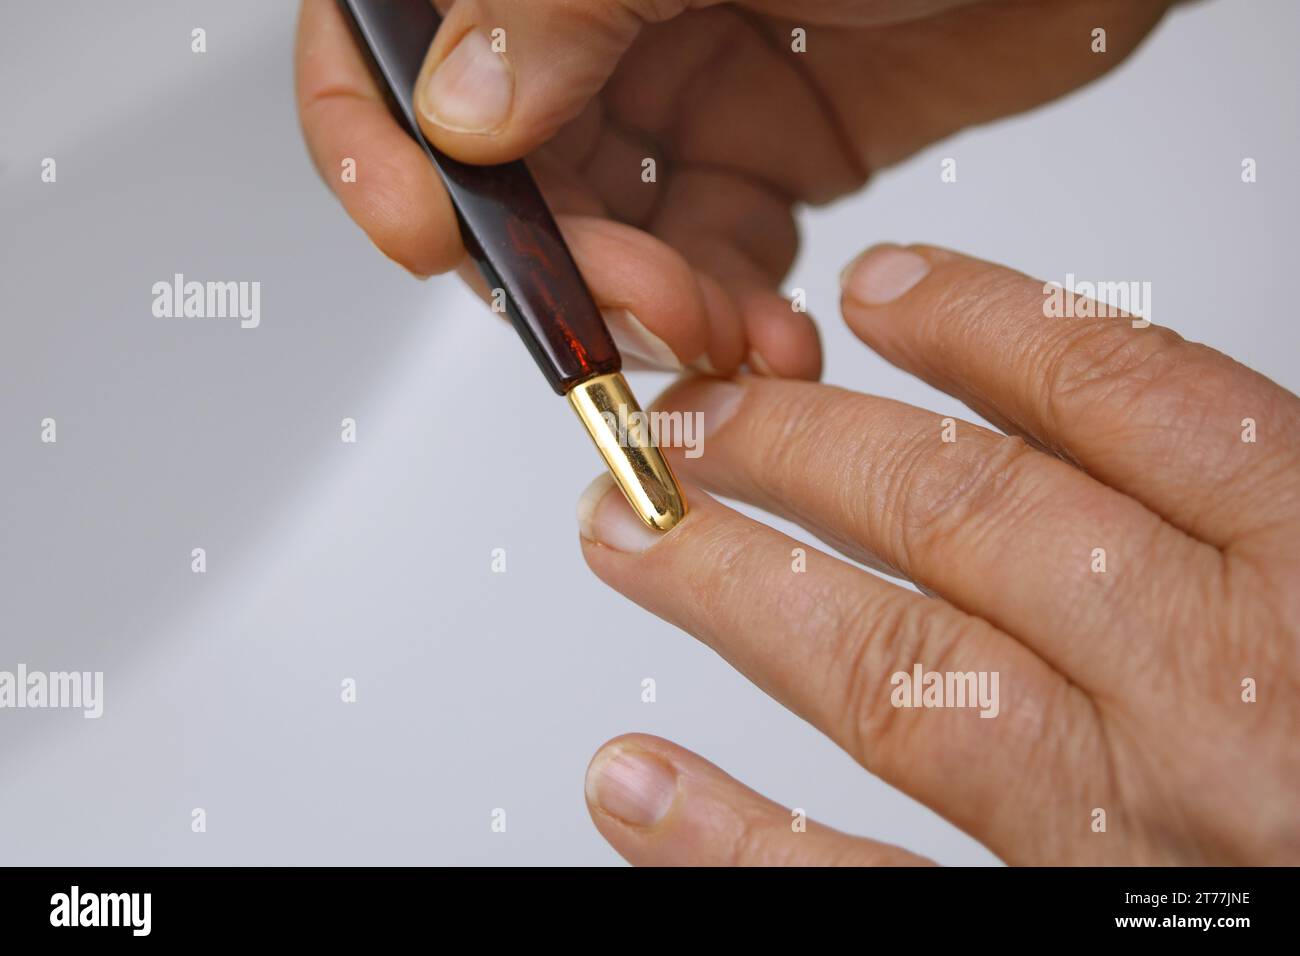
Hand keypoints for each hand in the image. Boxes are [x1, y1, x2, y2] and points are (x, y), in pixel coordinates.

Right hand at [295, 0, 1171, 377]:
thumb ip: (559, 0)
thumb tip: (450, 110)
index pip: (385, 31)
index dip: (373, 139)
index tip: (419, 235)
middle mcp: (595, 10)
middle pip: (505, 167)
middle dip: (563, 262)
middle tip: (634, 307)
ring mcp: (680, 77)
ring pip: (610, 232)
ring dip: (653, 308)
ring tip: (723, 336)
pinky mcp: (768, 143)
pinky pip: (713, 255)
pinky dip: (731, 314)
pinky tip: (770, 339)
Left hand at [576, 243, 1299, 864]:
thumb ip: (1259, 500)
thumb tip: (1103, 415)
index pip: (1125, 400)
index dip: (983, 326)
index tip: (880, 290)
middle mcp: (1224, 702)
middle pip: (967, 522)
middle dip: (799, 447)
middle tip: (690, 415)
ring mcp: (1131, 835)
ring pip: (893, 679)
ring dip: (733, 592)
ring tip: (626, 532)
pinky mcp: (1065, 945)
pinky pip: (871, 892)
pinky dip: (734, 840)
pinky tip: (636, 781)